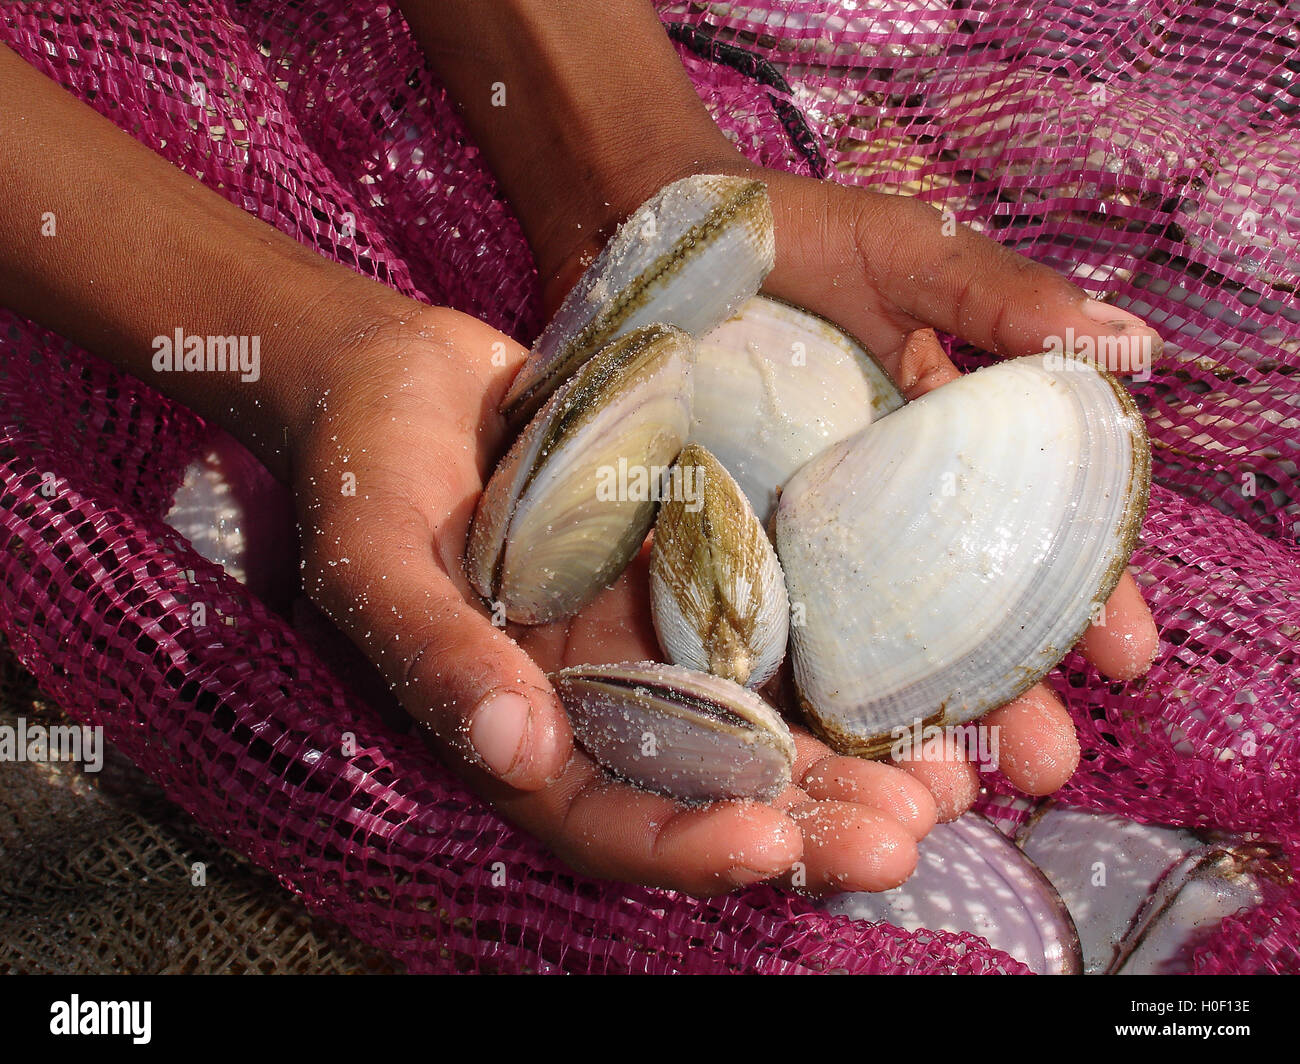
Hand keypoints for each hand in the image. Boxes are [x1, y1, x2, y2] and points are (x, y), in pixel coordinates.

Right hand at [297, 303, 938, 895]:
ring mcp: (658, 639)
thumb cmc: (363, 472)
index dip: (685, 845)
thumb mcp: (373, 560)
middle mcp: (603, 700)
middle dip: (808, 824)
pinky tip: (933, 671)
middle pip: (714, 791)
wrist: (404, 376)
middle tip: (905, 835)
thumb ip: (435, 652)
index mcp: (520, 728)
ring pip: (772, 724)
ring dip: (860, 759)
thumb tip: (514, 748)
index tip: (768, 844)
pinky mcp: (703, 570)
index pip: (604, 819)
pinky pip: (786, 627)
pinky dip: (854, 658)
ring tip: (953, 778)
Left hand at [755, 169, 1161, 814]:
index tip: (1127, 657)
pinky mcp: (715, 560)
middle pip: (956, 623)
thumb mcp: (902, 257)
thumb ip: (1001, 301)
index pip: (1030, 539)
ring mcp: (799, 544)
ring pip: (868, 653)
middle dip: (1008, 696)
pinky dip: (796, 696)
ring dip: (912, 724)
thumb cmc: (784, 237)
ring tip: (948, 790)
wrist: (645, 240)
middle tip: (1043, 767)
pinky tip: (824, 752)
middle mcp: (880, 516)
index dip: (1085, 598)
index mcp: (944, 452)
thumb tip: (1135, 349)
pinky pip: (763, 638)